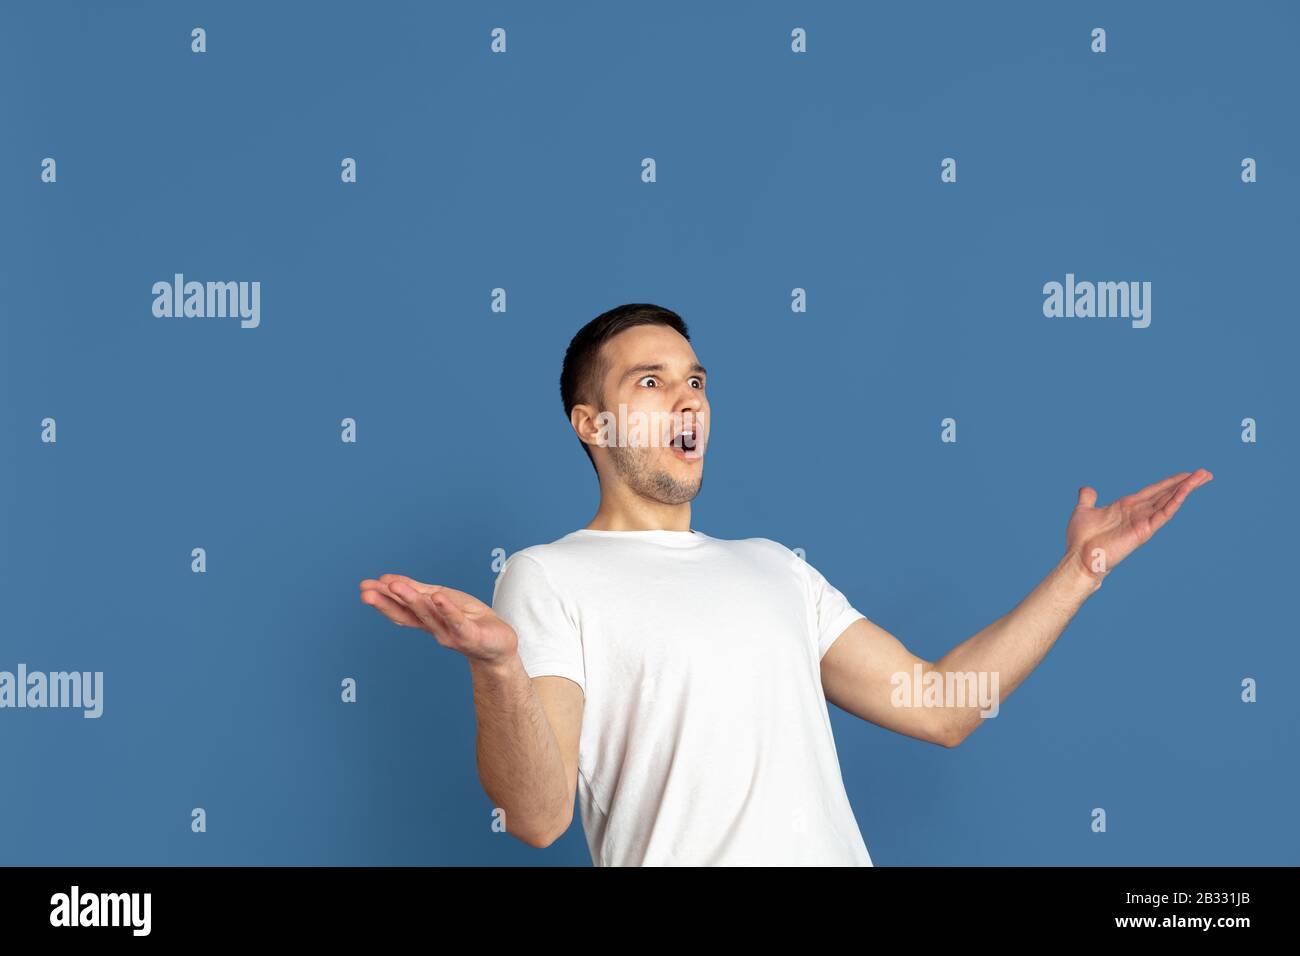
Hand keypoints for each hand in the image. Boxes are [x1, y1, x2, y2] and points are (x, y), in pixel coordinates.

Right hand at [359, 574, 517, 664]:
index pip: (401, 608)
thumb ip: (418, 592)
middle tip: (366, 592)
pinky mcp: (471, 635)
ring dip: (412, 600)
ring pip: (429, 615)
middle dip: (387, 602)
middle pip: (408, 613)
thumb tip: (388, 580)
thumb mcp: (442, 600)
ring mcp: (451, 633)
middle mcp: (434, 628)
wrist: (499, 645)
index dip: (382, 599)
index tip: (364, 588)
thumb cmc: (470, 619)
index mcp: (427, 619)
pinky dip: (447, 610)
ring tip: (395, 586)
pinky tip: (437, 597)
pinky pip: (457, 621)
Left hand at [1066, 468, 1212, 581]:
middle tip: (1206, 473)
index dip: (1170, 482)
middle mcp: (1138, 512)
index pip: (1153, 490)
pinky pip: (1163, 514)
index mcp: (1126, 506)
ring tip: (1203, 477)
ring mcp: (1142, 521)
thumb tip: (1087, 489)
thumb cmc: (1080, 539)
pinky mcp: (1144, 531)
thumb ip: (1088, 499)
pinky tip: (1185, 491)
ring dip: (1186, 489)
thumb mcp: (1084, 511)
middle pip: (1167, 494)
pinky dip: (1174, 502)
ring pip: (1169, 501)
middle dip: (1186, 483)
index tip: (1187, 474)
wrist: (1079, 557)